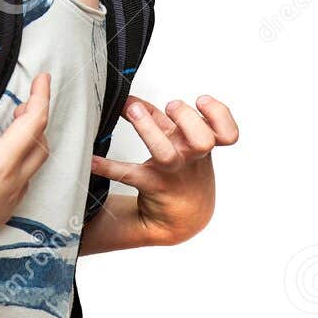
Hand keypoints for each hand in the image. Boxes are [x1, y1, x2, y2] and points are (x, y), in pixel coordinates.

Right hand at [0, 73, 51, 278]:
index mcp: (2, 164)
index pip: (34, 122)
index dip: (41, 96)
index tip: (43, 79)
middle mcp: (12, 184)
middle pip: (40, 145)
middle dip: (37, 121)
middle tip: (25, 105)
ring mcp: (7, 203)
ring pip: (33, 168)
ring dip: (30, 146)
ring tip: (15, 133)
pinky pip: (20, 188)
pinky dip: (19, 170)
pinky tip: (0, 169)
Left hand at [90, 93, 238, 245]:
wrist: (184, 218)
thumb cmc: (183, 172)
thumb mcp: (179, 144)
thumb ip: (158, 119)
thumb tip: (131, 98)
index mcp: (202, 145)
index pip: (226, 131)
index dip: (217, 114)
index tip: (201, 100)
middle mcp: (191, 159)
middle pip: (202, 139)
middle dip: (186, 118)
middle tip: (170, 105)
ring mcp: (173, 173)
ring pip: (166, 154)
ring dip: (149, 130)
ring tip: (133, 109)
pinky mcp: (152, 185)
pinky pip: (130, 175)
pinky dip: (109, 166)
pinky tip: (92, 160)